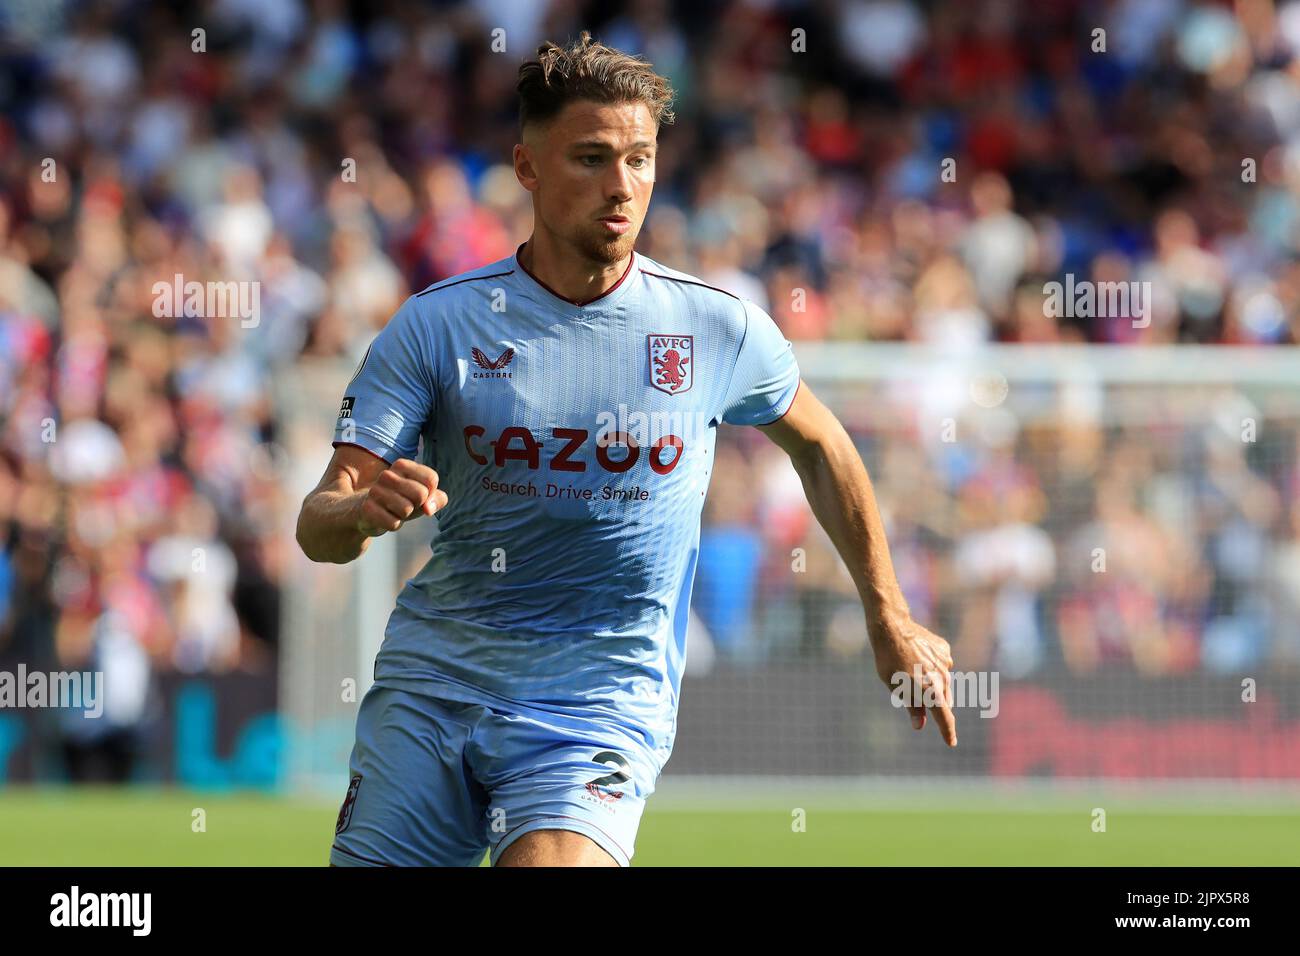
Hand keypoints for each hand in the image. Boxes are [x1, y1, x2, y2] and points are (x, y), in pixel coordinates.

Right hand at [357, 458, 447, 536]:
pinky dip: (394, 524)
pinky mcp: (368, 509)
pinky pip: (394, 523)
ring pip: (407, 509)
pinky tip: (385, 517)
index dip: (430, 493)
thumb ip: (438, 499)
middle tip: (406, 503)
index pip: (431, 479)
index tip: (419, 494)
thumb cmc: (402, 500)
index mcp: (402, 465)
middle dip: (418, 505)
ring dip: (404, 515)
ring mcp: (375, 491)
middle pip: (421, 494)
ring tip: (394, 510)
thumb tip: (428, 509)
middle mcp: (387, 475)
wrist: (368, 511)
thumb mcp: (424, 497)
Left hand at [871, 616, 957, 746]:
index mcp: (930, 690)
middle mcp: (943, 678)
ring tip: (911, 670)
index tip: (951, 742)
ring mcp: (945, 662)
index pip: (944, 718)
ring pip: (943, 682)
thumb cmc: (888, 660)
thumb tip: (920, 725)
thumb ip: (911, 706)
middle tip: (916, 696)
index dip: (947, 732)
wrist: (892, 627)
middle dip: (934, 704)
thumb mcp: (895, 687)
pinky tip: (917, 656)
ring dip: (932, 683)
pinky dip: (933, 666)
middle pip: (943, 700)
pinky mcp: (944, 650)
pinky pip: (941, 665)